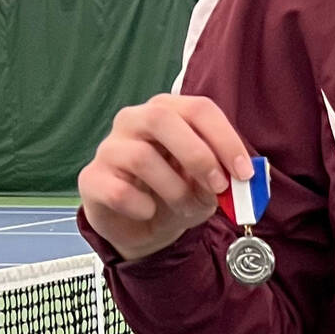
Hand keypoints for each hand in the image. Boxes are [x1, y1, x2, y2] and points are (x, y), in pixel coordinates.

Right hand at [79, 94, 250, 262]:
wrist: (141, 225)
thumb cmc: (177, 192)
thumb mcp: (207, 185)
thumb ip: (222, 177)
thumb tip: (234, 181)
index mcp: (169, 111)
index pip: (199, 108)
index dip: (224, 139)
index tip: (243, 172)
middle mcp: (134, 120)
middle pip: (162, 118)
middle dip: (197, 155)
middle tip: (218, 186)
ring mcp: (109, 147)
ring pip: (141, 157)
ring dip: (174, 189)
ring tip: (185, 207)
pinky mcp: (91, 178)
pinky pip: (118, 191)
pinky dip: (142, 207)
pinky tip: (148, 211)